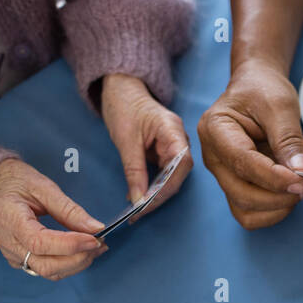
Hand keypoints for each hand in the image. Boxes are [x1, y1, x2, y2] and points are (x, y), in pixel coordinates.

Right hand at [0, 158, 104, 279]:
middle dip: (78, 258)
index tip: (93, 238)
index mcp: (9, 219)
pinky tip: (83, 252)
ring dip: (77, 264)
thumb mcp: (43, 186)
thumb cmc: (15, 182)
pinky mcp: (21, 260)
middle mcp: (9, 243)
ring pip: (49, 272)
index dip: (70, 245)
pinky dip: (68, 265)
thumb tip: (95, 228)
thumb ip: (69, 209)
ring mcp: (13, 255)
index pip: (40, 243)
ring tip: (96, 247)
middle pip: (46, 265)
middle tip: (99, 243)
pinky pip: (47, 270)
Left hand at [99, 73, 192, 212]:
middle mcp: (179, 141)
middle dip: (159, 196)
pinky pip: (163, 175)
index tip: (147, 204)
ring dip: (155, 195)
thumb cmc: (124, 106)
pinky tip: (138, 196)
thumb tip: (138, 200)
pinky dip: (151, 187)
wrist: (121, 90)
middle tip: (138, 213)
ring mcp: (174, 147)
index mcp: (173, 131)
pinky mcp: (165, 154)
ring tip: (136, 209)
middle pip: (178, 175)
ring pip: (171, 178)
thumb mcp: (125, 139)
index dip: (166, 188)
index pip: (180, 165)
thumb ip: (133, 170)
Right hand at [197, 58, 302, 228]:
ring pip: (244, 209)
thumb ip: (289, 139)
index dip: (275, 178)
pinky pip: (248, 212)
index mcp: (215, 129)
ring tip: (298, 190)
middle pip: (241, 193)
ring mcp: (221, 174)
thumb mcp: (280, 106)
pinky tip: (288, 195)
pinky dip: (271, 212)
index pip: (243, 163)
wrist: (255, 88)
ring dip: (275, 208)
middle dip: (278, 197)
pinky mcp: (234, 185)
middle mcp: (212, 156)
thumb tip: (302, 172)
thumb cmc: (263, 91)